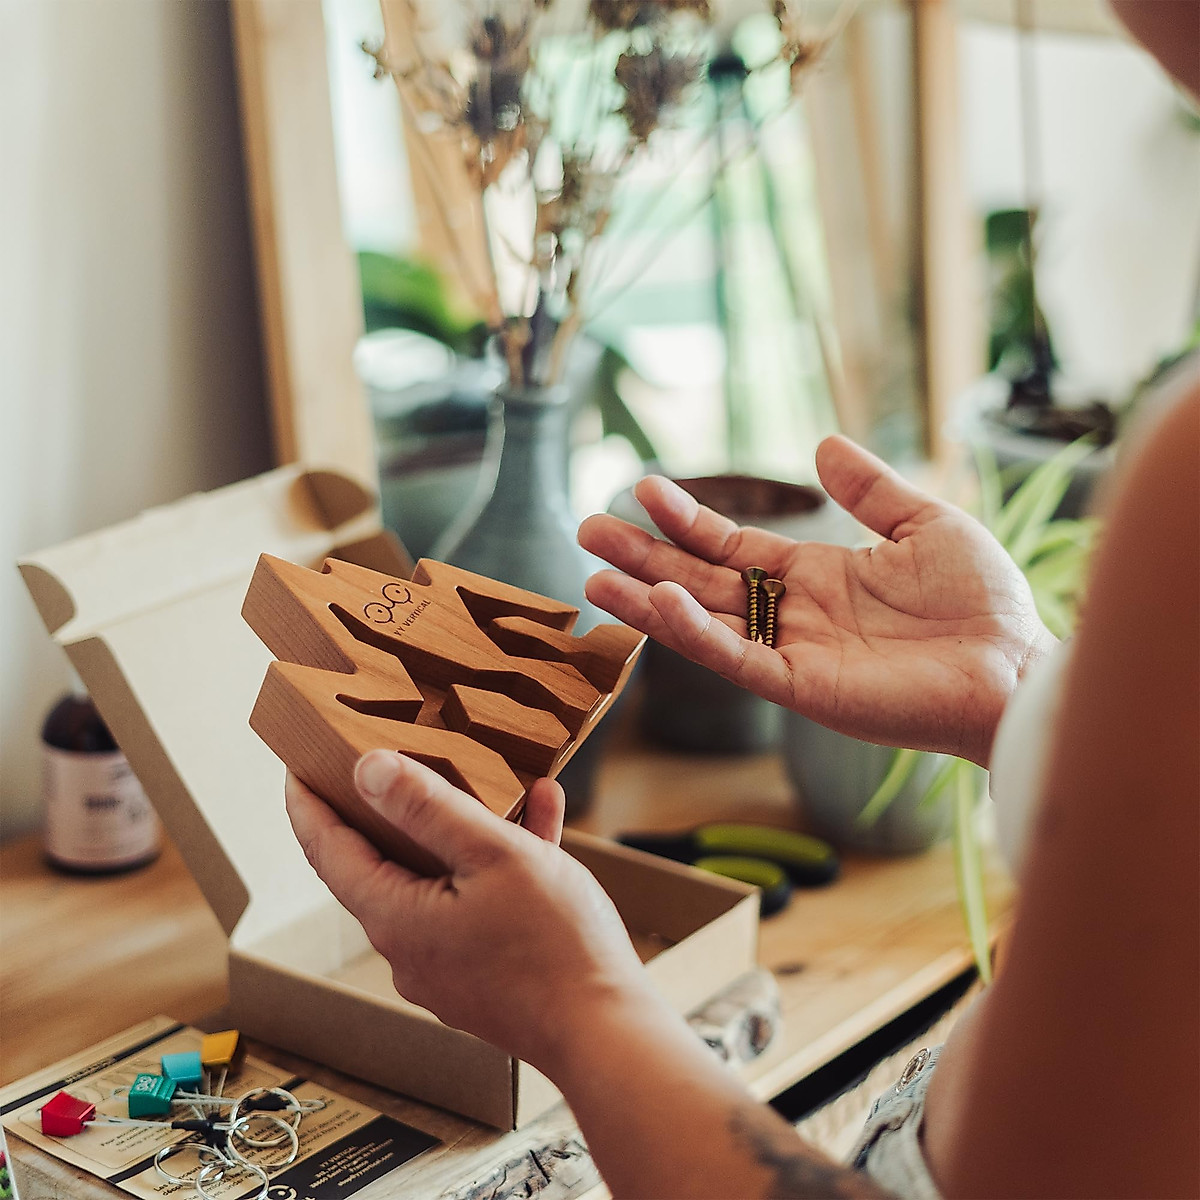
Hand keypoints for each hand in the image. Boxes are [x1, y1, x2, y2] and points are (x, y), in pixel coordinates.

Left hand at [284, 752, 656, 1072]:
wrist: (607, 1033)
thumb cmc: (554, 943)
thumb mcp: (493, 854)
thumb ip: (428, 808)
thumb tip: (366, 770)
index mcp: (396, 917)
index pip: (328, 850)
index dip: (309, 802)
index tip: (298, 762)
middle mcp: (409, 947)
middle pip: (380, 863)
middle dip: (388, 808)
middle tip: (385, 760)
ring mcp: (447, 964)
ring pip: (440, 877)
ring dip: (462, 827)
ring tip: (494, 779)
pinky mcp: (484, 974)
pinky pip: (478, 902)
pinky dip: (499, 862)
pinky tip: (542, 819)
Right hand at [579, 435, 1055, 765]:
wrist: (1016, 664)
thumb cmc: (982, 602)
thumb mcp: (923, 523)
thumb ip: (870, 490)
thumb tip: (823, 443)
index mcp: (814, 575)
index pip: (731, 546)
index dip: (686, 519)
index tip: (641, 488)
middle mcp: (791, 614)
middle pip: (699, 580)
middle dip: (642, 556)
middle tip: (586, 530)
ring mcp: (791, 652)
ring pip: (702, 622)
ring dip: (646, 598)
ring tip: (592, 574)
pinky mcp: (801, 687)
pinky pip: (735, 657)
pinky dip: (693, 632)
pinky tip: (657, 601)